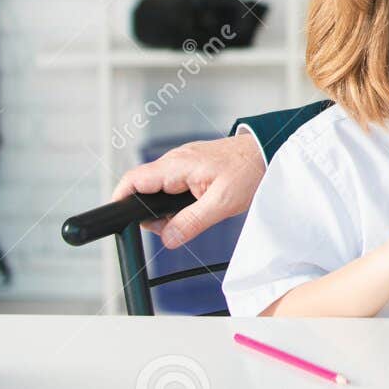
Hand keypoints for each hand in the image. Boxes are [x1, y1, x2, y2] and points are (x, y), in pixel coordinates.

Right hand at [112, 132, 264, 248]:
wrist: (269, 150)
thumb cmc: (249, 170)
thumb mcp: (222, 203)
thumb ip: (191, 222)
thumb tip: (167, 238)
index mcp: (177, 165)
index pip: (133, 180)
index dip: (120, 200)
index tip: (120, 221)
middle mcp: (175, 160)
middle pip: (143, 188)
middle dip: (150, 213)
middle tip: (173, 227)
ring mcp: (183, 161)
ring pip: (158, 188)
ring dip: (166, 208)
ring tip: (191, 216)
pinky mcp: (192, 166)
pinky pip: (173, 184)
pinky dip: (177, 200)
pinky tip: (195, 207)